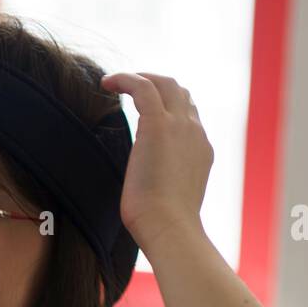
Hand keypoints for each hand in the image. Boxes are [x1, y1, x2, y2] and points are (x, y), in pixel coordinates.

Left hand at [100, 72, 212, 249]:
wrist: (170, 228)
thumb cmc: (165, 226)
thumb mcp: (171, 201)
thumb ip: (165, 186)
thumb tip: (150, 193)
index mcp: (200, 151)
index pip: (189, 117)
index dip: (169, 107)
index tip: (146, 110)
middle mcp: (195, 133)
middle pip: (181, 93)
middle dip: (157, 84)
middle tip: (131, 87)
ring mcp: (180, 127)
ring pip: (165, 84)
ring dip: (141, 77)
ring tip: (117, 82)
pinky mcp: (158, 125)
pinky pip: (142, 87)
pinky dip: (125, 79)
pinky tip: (107, 82)